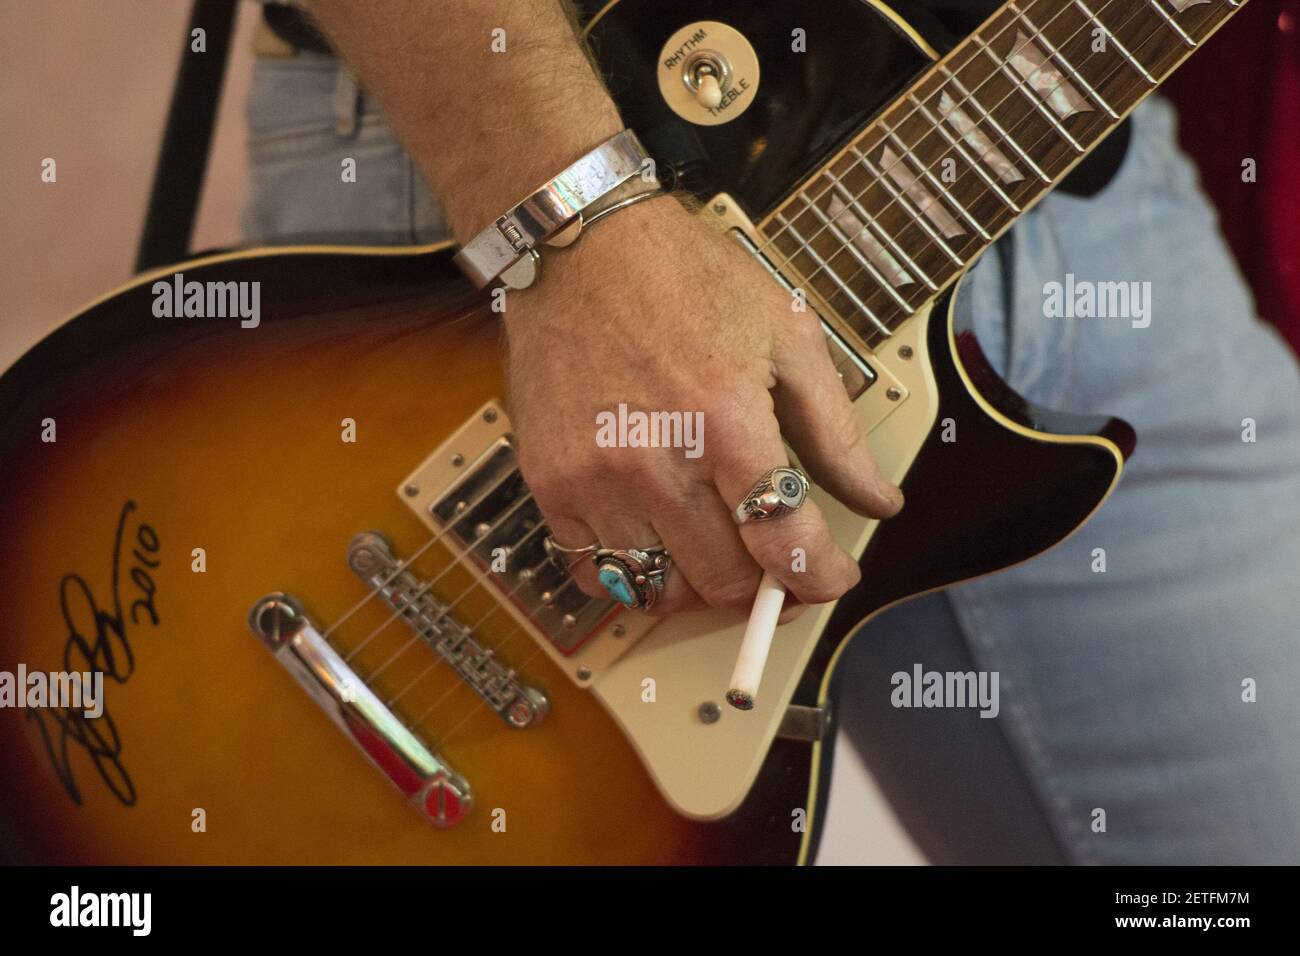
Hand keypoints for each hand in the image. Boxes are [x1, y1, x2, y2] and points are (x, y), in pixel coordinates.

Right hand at [503, 196, 903, 615]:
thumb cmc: (684, 279)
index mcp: (725, 419)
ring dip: (704, 588)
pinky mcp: (552, 484)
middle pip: (725, 581)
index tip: (832, 574)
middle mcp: (656, 461)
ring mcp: (596, 479)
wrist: (580, 247)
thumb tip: (878, 499)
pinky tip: (662, 545)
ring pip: (662, 589)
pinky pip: (597, 573)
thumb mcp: (786, 335)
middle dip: (769, 589)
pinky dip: (637, 576)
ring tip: (722, 556)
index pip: (784, 542)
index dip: (823, 575)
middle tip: (781, 568)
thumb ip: (836, 431)